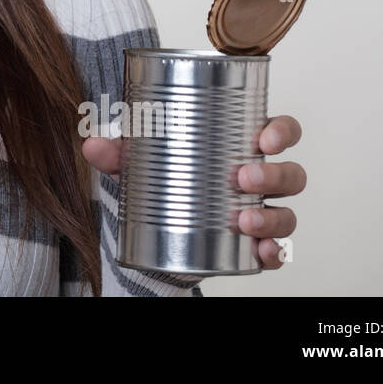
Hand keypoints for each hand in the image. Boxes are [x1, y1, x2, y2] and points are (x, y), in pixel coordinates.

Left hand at [83, 115, 304, 269]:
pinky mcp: (253, 246)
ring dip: (272, 216)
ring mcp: (260, 213)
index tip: (266, 138)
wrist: (154, 233)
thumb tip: (92, 144)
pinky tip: (262, 252)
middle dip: (274, 175)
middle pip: (290, 173)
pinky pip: (277, 251)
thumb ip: (115, 152)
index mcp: (240, 145)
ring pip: (286, 213)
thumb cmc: (159, 180)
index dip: (281, 131)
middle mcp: (258, 179)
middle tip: (244, 178)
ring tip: (245, 220)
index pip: (278, 131)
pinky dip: (274, 252)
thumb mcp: (136, 162)